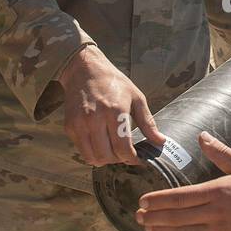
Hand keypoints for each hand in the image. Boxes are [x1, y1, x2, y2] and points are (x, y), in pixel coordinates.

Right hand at [59, 46, 164, 165]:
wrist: (84, 70)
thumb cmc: (114, 82)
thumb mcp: (136, 97)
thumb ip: (148, 122)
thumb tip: (160, 141)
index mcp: (115, 111)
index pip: (122, 147)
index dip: (131, 158)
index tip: (137, 159)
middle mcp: (95, 119)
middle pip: (106, 156)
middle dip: (119, 160)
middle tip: (125, 154)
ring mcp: (80, 123)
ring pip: (92, 158)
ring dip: (105, 160)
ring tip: (113, 151)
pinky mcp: (70, 126)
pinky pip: (82, 150)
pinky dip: (92, 153)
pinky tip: (101, 143)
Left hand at [136, 132, 230, 230]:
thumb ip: (220, 153)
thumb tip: (202, 136)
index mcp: (217, 191)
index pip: (180, 196)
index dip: (158, 200)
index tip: (143, 201)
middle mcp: (214, 212)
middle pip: (176, 215)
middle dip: (154, 216)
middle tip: (138, 216)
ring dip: (161, 230)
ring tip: (146, 229)